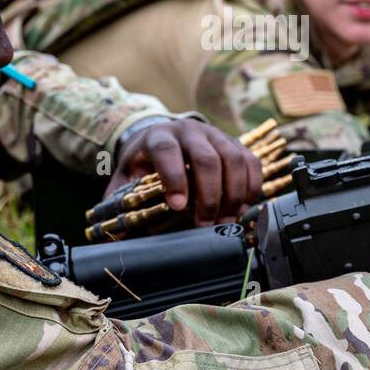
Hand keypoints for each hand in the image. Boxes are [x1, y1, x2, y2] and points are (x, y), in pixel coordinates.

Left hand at [108, 119, 263, 226]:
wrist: (163, 139)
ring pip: (234, 159)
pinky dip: (252, 187)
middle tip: (206, 224)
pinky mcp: (235, 144)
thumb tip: (116, 238)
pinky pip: (252, 162)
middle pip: (207, 158)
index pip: (168, 151)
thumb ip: (121, 203)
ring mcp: (216, 135)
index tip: (179, 206)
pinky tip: (241, 208)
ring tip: (226, 222)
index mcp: (159, 136)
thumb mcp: (126, 179)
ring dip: (233, 195)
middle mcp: (189, 131)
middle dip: (209, 195)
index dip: (175, 178)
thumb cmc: (144, 165)